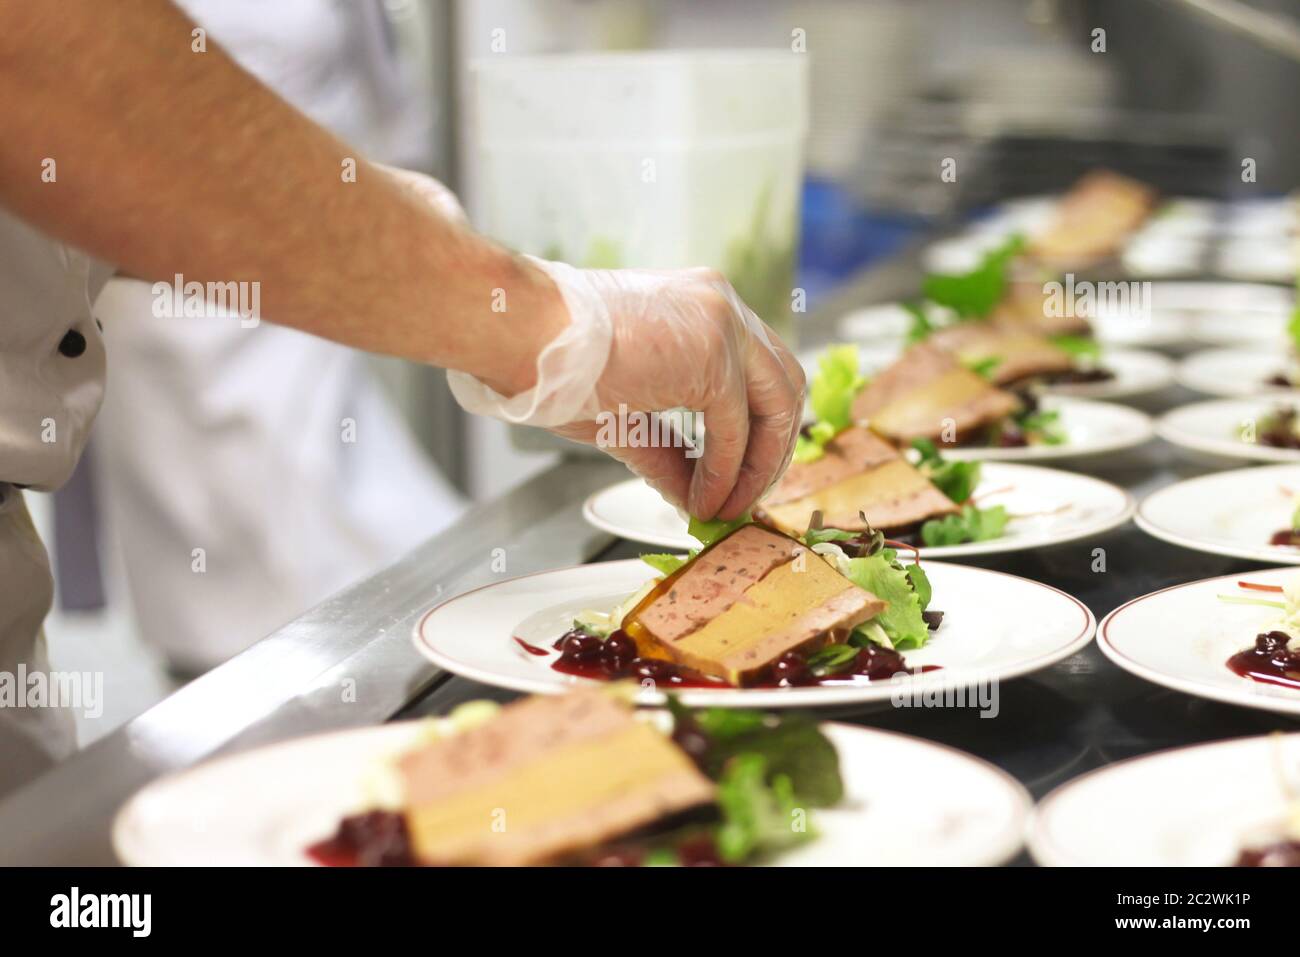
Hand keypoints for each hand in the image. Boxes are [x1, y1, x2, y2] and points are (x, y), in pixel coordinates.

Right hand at [450, 260, 804, 519]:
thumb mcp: (628, 411)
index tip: (741, 479)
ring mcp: (723, 324)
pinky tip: (703, 499)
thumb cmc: (554, 363)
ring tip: (728, 507)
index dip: (759, 433)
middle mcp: (723, 305)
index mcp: (704, 307)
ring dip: (759, 466)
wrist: (519, 332)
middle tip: (748, 499)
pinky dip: (727, 472)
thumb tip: (696, 496)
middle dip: (772, 452)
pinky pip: (735, 429)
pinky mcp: (713, 353)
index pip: (761, 372)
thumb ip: (672, 451)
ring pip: (777, 404)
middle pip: (784, 385)